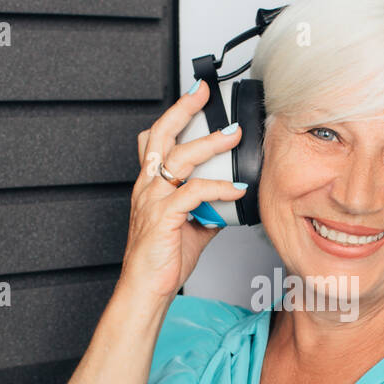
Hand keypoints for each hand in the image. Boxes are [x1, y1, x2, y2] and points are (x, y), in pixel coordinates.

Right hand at [119, 79, 247, 301]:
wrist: (147, 289)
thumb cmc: (164, 260)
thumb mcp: (191, 227)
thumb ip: (208, 208)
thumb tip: (230, 198)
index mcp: (150, 185)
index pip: (156, 139)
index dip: (174, 114)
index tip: (195, 96)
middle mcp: (148, 187)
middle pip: (160, 135)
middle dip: (183, 110)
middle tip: (205, 95)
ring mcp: (152, 200)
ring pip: (179, 159)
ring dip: (210, 145)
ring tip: (234, 137)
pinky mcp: (163, 217)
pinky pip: (193, 193)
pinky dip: (218, 188)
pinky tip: (236, 190)